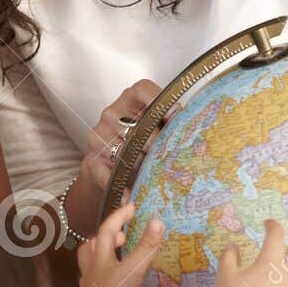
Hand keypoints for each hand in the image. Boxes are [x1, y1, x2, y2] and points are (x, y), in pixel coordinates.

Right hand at [63, 79, 163, 241]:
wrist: (107, 160)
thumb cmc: (137, 138)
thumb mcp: (152, 123)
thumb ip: (170, 121)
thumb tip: (195, 126)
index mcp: (129, 99)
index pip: (144, 91)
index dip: (163, 104)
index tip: (177, 116)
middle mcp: (112, 114)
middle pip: (140, 128)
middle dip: (159, 145)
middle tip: (174, 157)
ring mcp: (100, 136)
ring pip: (128, 154)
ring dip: (145, 167)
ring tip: (157, 177)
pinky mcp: (92, 160)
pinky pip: (110, 176)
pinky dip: (123, 188)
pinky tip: (132, 196)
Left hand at [78, 201, 162, 286]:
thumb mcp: (135, 270)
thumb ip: (147, 247)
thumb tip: (157, 221)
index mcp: (99, 257)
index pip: (108, 229)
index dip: (120, 216)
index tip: (132, 207)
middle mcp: (91, 268)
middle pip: (93, 244)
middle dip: (108, 236)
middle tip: (125, 236)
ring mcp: (90, 284)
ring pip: (90, 261)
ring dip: (101, 252)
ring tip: (117, 253)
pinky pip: (93, 278)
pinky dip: (101, 272)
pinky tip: (111, 276)